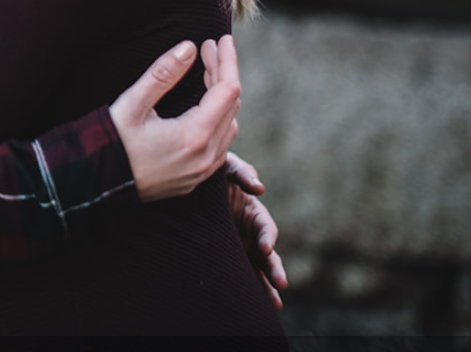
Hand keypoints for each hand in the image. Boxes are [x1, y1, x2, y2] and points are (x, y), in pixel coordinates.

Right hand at [110, 36, 240, 202]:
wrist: (95, 184)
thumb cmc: (111, 142)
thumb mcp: (133, 103)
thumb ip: (163, 74)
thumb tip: (189, 47)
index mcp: (194, 135)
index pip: (227, 90)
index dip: (227, 60)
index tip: (220, 39)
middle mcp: (206, 157)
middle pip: (232, 105)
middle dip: (223, 73)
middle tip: (208, 50)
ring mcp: (202, 171)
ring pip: (229, 126)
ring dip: (222, 98)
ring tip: (206, 74)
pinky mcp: (194, 179)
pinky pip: (220, 145)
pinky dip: (218, 120)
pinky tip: (203, 107)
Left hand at [226, 151, 287, 308]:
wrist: (190, 182)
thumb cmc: (214, 172)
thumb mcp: (228, 166)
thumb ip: (243, 173)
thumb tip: (259, 189)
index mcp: (253, 211)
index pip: (265, 227)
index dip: (267, 237)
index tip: (265, 248)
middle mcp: (249, 231)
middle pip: (267, 254)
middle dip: (274, 269)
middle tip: (281, 283)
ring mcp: (238, 244)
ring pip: (256, 268)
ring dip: (266, 285)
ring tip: (275, 303)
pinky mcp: (225, 254)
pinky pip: (238, 271)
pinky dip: (246, 285)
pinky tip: (249, 301)